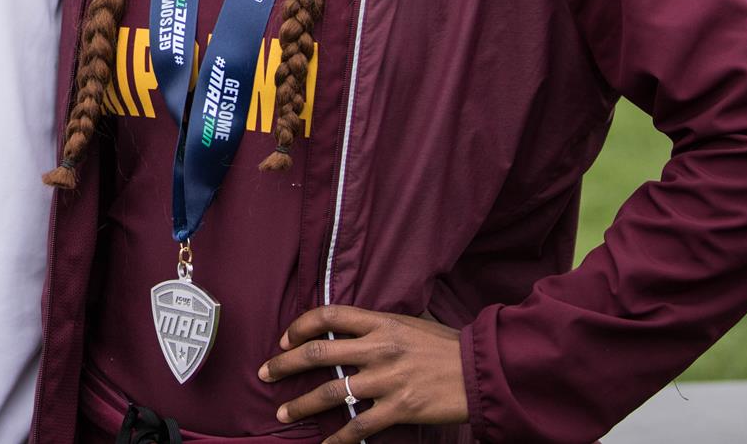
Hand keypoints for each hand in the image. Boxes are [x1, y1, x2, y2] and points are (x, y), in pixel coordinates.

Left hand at [259, 305, 466, 442]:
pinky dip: (338, 439)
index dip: (300, 326)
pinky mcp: (399, 408)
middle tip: (265, 373)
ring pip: (330, 391)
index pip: (327, 316)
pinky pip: (359, 426)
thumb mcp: (409, 322)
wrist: (481, 370)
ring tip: (283, 411)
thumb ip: (377, 325)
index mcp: (380, 322)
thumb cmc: (446, 345)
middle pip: (318, 353)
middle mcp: (378, 348)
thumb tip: (349, 328)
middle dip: (285, 364)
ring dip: (301, 404)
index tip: (285, 339)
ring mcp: (387, 379)